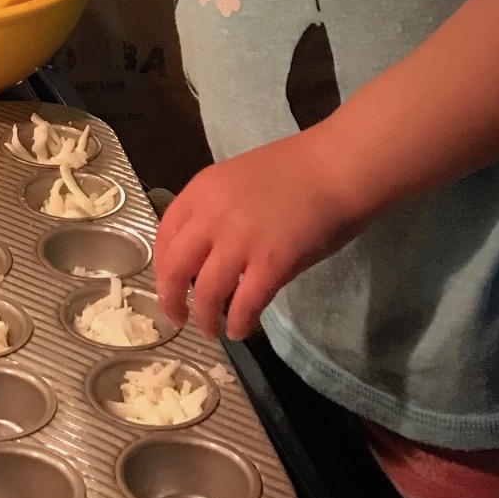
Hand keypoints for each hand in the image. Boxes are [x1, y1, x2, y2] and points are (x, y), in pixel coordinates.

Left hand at [154, 130, 363, 341]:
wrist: (336, 166)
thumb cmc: (295, 170)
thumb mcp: (238, 182)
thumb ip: (216, 214)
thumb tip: (207, 255)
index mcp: (202, 190)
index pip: (165, 235)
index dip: (162, 267)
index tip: (169, 285)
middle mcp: (212, 215)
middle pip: (175, 268)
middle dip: (171, 300)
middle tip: (179, 318)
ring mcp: (241, 240)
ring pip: (206, 292)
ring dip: (205, 318)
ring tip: (213, 331)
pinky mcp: (271, 263)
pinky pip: (245, 304)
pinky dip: (239, 323)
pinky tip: (241, 330)